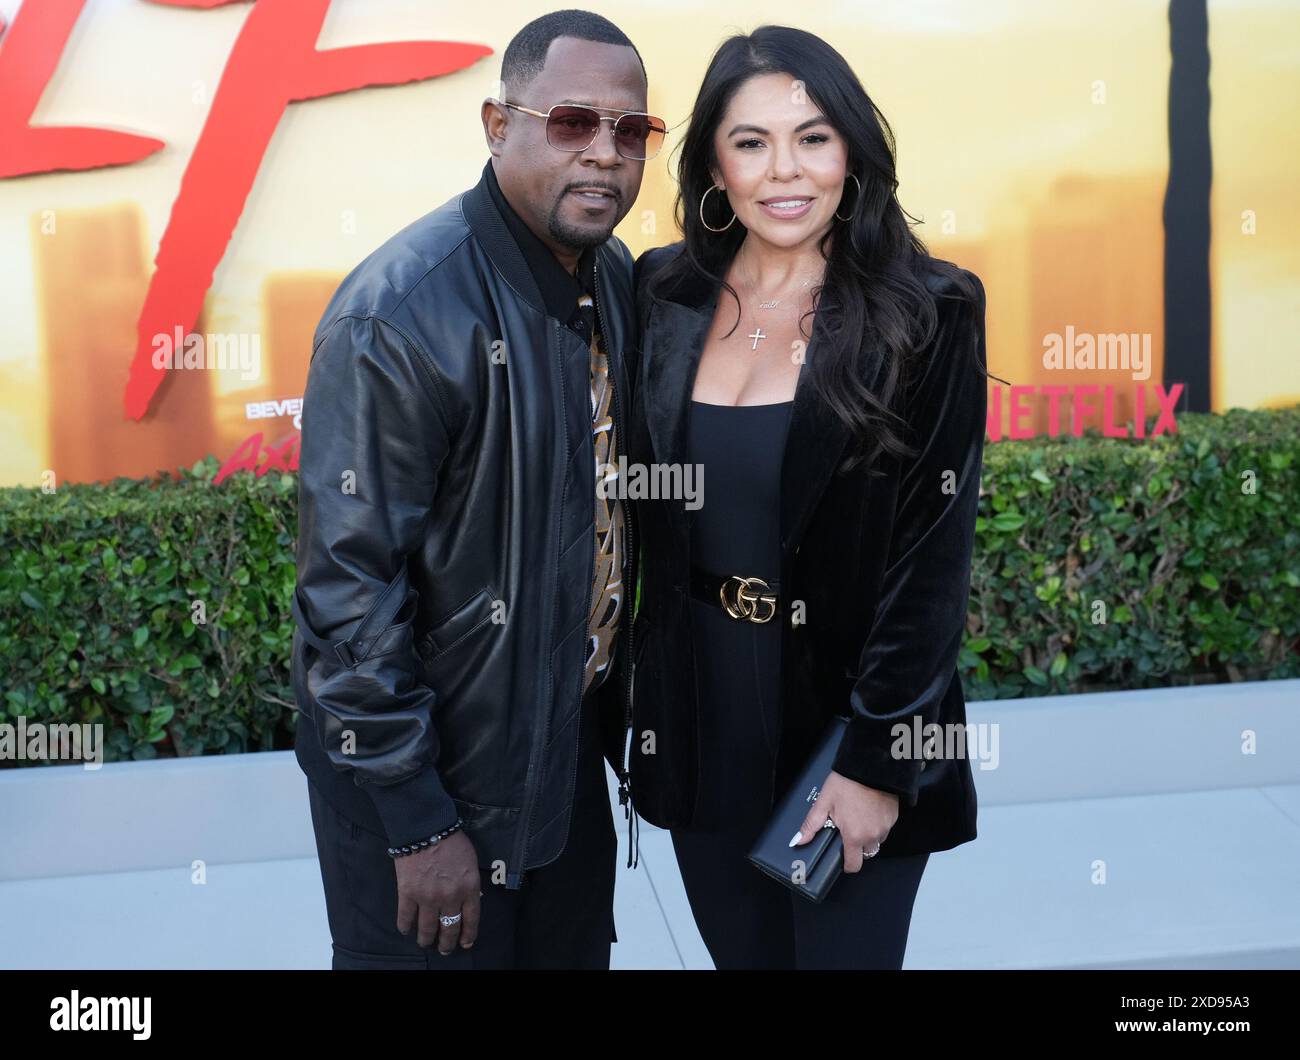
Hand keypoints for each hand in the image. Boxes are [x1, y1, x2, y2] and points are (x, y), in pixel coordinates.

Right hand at [394, 831, 480, 953]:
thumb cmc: (452, 840)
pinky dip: (405, 926)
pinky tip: (406, 930)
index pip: (471, 919)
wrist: (426, 828)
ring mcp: (428, 898)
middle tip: (444, 949)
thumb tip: (469, 899)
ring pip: (428, 929)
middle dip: (447, 943)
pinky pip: (406, 918)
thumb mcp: (471, 861)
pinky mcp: (408, 894)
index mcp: (469, 888)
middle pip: (450, 928)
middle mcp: (450, 897)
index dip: (468, 935)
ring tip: (425, 943)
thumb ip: (470, 883)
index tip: (465, 944)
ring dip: (426, 939)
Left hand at [790, 770, 898, 872]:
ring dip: (869, 835)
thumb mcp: (824, 802)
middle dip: (858, 847)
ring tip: (859, 817)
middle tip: (848, 831)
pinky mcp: (894, 817)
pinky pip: (885, 828)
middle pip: (866, 853)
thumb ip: (811, 825)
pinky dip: (877, 824)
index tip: (842, 858)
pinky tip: (869, 810)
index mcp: (854, 836)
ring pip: (877, 841)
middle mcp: (873, 835)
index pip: (854, 864)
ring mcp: (886, 827)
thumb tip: (798, 841)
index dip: (847, 864)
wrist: (869, 766)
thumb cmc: (846, 783)